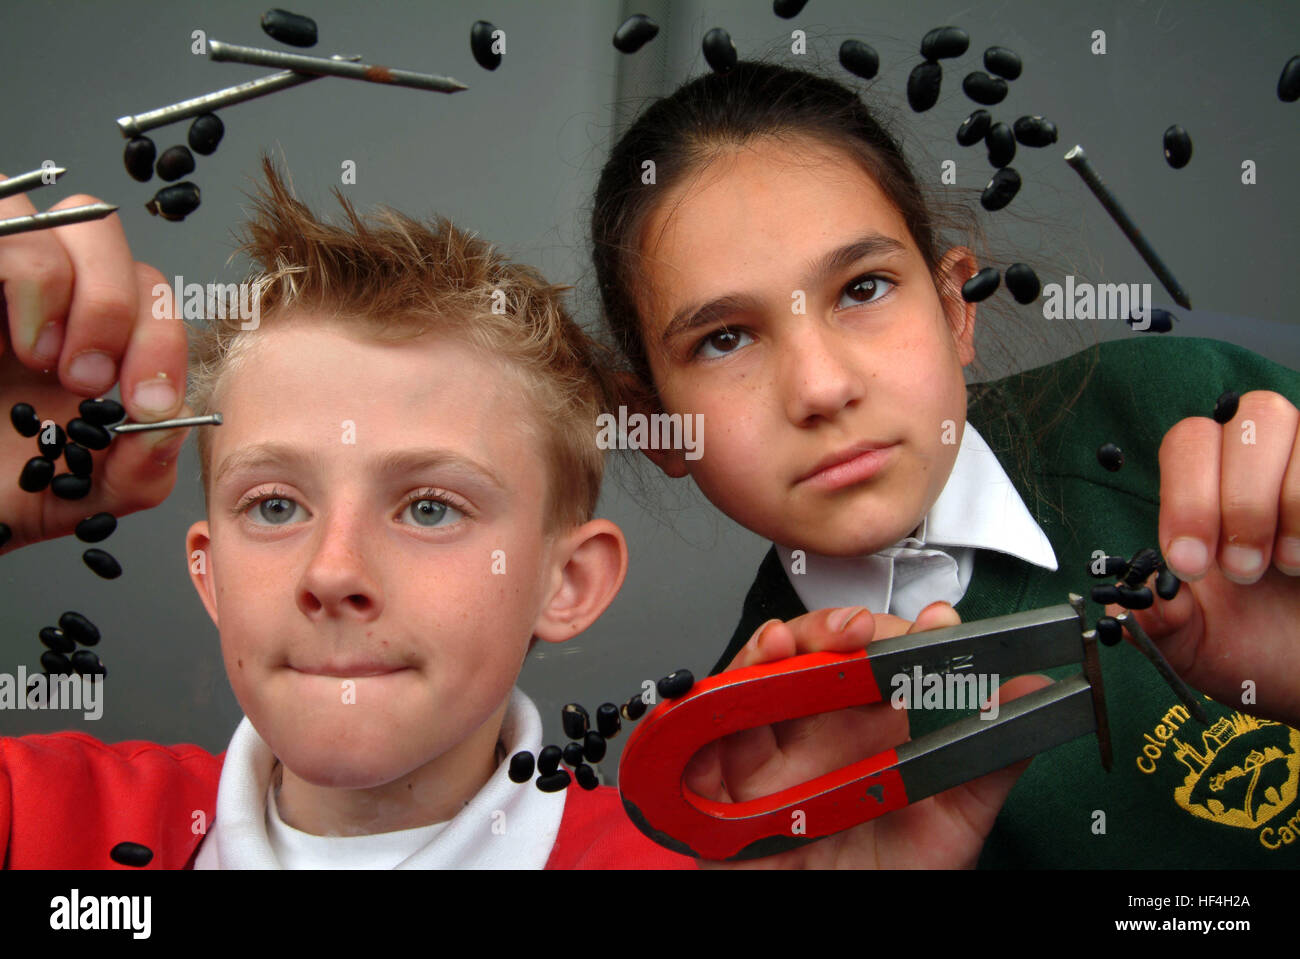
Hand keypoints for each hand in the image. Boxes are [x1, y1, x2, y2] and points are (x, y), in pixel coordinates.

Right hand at [1, 176, 189, 552]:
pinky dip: (20, 274)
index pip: (151, 293)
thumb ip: (143, 468)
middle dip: (115, 310)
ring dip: (62, 288)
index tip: (148, 403)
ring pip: (60, 222)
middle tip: (85, 380)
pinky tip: (4, 339)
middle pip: (108, 235)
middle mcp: (46, 292)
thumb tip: (172, 425)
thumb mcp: (81, 490)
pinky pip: (3, 224)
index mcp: (89, 334)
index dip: (164, 343)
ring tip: (36, 357)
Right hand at [687, 602, 1048, 868]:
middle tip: (855, 631)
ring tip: (785, 644)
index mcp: (864, 733)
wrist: (830, 942)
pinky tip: (729, 697)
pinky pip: (694, 742)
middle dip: (825, 631)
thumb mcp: (950, 827)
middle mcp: (811, 734)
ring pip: (751, 683)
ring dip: (762, 654)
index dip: (897, 635)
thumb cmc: (884, 887)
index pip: (876, 663)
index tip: (932, 625)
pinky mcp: (716, 786)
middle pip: (807, 659)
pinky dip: (698, 714)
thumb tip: (1032, 698)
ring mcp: (761, 756)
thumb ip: (988, 763)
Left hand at [1105, 392, 1299, 727]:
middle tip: (1239, 570)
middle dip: (1234, 500)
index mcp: (1205, 486)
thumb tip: (1131, 604)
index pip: (1187, 444)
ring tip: (1283, 567)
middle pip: (1239, 419)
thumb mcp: (1192, 642)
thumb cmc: (1254, 645)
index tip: (1188, 565)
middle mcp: (1256, 459)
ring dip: (1275, 504)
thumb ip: (1157, 621)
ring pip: (1281, 424)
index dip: (1186, 500)